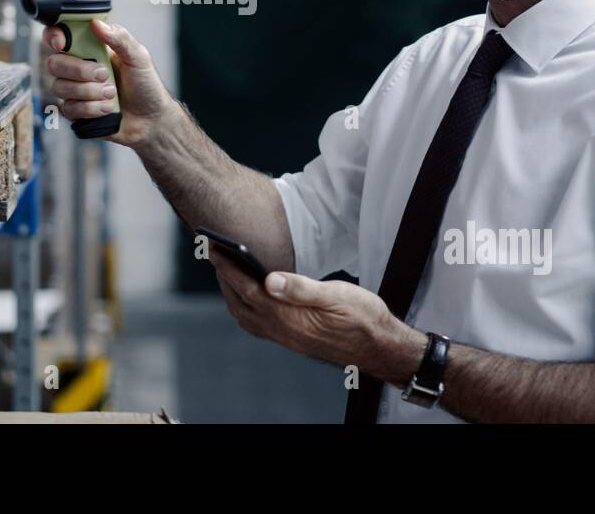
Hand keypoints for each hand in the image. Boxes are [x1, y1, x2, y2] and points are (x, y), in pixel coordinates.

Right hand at [43, 19, 179, 147]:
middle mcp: (78, 68)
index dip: (54, 36)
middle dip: (80, 70)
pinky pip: (69, 108)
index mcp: (91, 49)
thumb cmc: (146, 86)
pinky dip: (92, 108)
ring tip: (112, 93)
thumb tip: (97, 24)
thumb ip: (120, 38)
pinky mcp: (76, 112)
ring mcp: (75, 90)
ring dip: (90, 92)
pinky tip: (108, 108)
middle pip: (54, 63)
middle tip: (104, 74)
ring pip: (60, 87)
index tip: (62, 43)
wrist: (151, 119)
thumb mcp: (139, 57)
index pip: (61, 36)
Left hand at [210, 253, 424, 384]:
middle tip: (215, 254)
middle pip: (240, 303)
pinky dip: (245, 307)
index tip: (214, 248)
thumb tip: (268, 279)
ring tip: (227, 271)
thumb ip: (301, 288)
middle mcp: (283, 331)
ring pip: (246, 317)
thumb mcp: (336, 295)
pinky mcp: (292, 340)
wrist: (380, 346)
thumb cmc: (363, 316)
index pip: (248, 289)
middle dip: (224, 278)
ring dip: (232, 294)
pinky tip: (250, 296)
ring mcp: (286, 339)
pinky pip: (257, 325)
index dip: (228, 268)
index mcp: (290, 318)